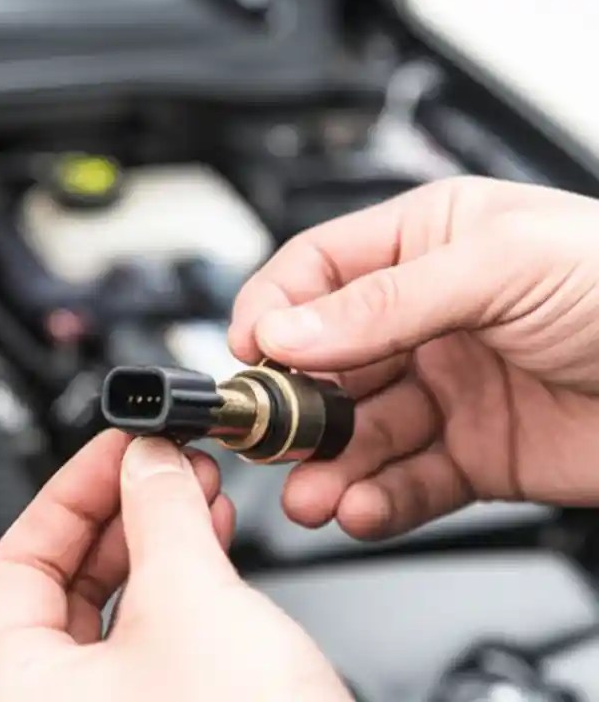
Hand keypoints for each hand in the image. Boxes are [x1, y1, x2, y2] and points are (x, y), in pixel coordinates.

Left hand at [0, 431, 349, 700]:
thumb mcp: (192, 603)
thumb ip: (161, 515)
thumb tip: (148, 460)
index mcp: (25, 690)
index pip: (15, 563)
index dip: (67, 493)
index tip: (114, 449)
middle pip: (66, 584)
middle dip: (122, 512)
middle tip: (162, 465)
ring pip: (118, 613)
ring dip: (158, 543)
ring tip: (198, 493)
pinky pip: (158, 643)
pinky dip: (183, 588)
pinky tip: (215, 549)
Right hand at [229, 176, 598, 538]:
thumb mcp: (503, 266)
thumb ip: (386, 302)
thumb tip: (288, 328)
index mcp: (427, 244)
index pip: (317, 273)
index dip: (274, 311)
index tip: (249, 354)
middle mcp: (427, 316)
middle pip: (326, 362)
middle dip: (295, 405)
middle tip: (274, 438)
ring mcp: (449, 388)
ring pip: (358, 433)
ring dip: (326, 467)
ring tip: (312, 493)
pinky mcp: (475, 455)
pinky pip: (406, 482)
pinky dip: (377, 501)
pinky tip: (360, 508)